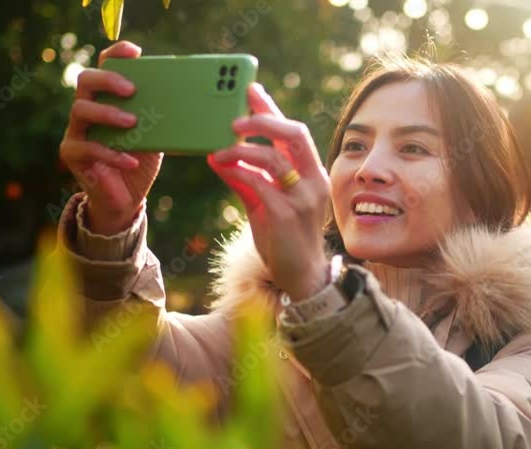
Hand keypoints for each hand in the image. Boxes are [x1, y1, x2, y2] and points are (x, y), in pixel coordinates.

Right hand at [59, 41, 163, 235]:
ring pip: (80, 109)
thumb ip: (159, 118)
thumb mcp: (154, 136)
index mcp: (106, 99)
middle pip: (86, 80)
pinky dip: (112, 153)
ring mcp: (76, 130)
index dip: (116, 55)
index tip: (135, 52)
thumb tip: (185, 101)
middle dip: (108, 80)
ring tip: (132, 123)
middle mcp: (87, 108)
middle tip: (131, 90)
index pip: (104, 66)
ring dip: (108, 113)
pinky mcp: (72, 153)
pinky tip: (131, 161)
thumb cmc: (140, 161)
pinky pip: (87, 148)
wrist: (126, 199)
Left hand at [208, 83, 331, 301]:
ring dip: (241, 149)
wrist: (300, 276)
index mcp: (312, 174)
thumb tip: (217, 156)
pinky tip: (219, 166)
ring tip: (218, 150)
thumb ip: (247, 179)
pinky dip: (236, 171)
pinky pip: (258, 183)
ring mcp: (301, 198)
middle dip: (262, 120)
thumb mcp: (265, 203)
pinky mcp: (285, 215)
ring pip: (272, 158)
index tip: (251, 90)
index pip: (295, 132)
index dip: (272, 109)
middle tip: (233, 119)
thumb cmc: (284, 239)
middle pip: (293, 134)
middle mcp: (312, 182)